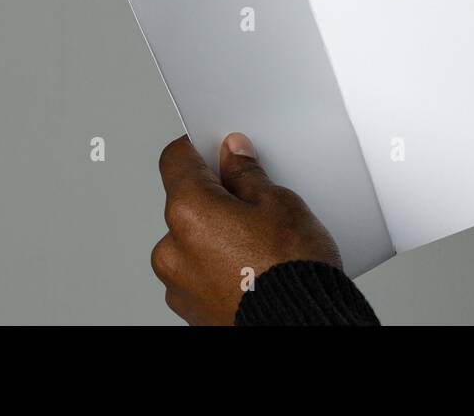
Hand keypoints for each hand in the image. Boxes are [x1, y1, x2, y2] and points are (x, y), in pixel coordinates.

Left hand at [151, 133, 341, 324]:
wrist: (301, 325)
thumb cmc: (292, 271)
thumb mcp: (279, 204)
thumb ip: (247, 174)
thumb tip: (234, 156)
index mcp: (188, 212)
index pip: (176, 160)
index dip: (198, 148)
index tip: (216, 148)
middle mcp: (172, 249)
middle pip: (186, 204)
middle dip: (215, 198)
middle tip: (254, 202)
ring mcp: (178, 285)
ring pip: (192, 242)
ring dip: (216, 237)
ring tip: (259, 244)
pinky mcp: (190, 311)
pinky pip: (198, 275)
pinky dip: (217, 267)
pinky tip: (252, 267)